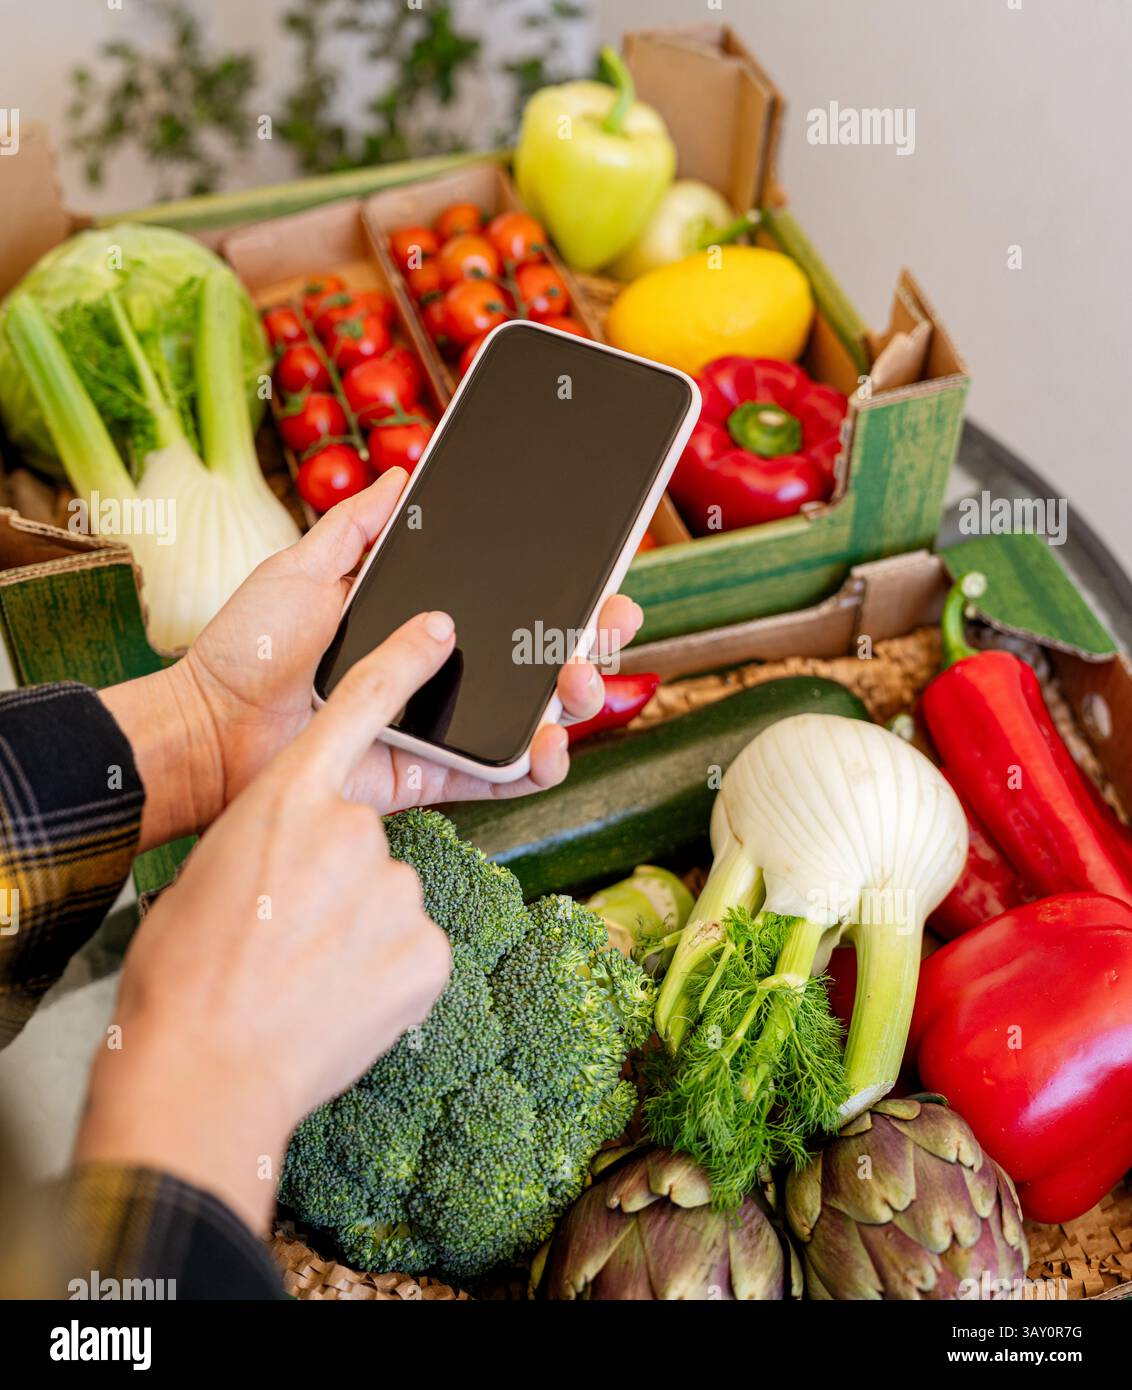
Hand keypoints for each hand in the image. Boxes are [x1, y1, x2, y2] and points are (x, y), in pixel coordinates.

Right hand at [75, 613, 455, 1232]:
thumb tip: (297, 861)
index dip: (402, 664)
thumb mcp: (211, 874)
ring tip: (307, 977)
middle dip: (338, 884)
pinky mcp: (431, 952)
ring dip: (359, 933)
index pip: (359, 707)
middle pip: (367, 843)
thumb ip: (271, 843)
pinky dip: (386, 975)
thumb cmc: (183, 973)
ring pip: (390, 901)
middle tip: (288, 936)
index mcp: (287, 799)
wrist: (202, 1070)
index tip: (440, 631)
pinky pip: (416, 952)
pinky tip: (343, 1000)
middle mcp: (353, 831)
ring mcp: (398, 890)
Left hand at [105, 468, 643, 849]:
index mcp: (421, 622)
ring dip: (573, 701)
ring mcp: (442, 726)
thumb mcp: (302, 567)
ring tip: (579, 682)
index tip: (602, 576)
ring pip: (531, 717)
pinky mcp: (430, 775)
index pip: (510, 605)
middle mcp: (444, 674)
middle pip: (537, 659)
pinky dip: (534, 768)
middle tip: (611, 623)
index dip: (562, 594)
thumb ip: (356, 525)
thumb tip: (401, 471)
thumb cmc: (250, 648)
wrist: (211, 726)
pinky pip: (495, 778)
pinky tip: (552, 746)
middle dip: (590, 642)